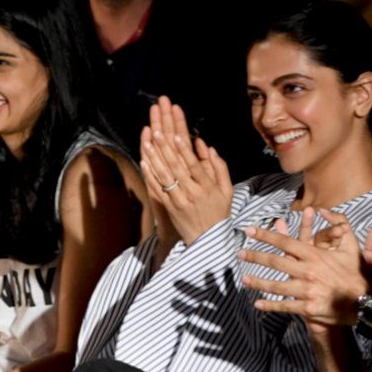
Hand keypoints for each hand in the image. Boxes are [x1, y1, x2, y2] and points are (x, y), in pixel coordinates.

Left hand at [140, 96, 232, 244]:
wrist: (207, 239)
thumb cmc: (218, 213)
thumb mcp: (227, 191)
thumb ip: (220, 168)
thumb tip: (209, 147)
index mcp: (207, 188)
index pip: (194, 165)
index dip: (184, 150)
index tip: (177, 135)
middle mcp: (192, 193)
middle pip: (176, 168)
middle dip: (166, 148)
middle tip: (157, 132)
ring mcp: (179, 201)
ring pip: (165, 176)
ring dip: (155, 158)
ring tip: (148, 142)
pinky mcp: (170, 207)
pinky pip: (158, 189)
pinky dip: (150, 175)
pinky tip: (144, 162)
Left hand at [239, 207, 371, 329]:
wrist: (365, 303)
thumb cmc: (357, 274)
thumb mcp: (352, 246)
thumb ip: (340, 224)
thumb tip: (325, 210)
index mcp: (315, 256)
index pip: (286, 243)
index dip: (266, 236)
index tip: (250, 231)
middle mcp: (308, 272)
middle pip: (275, 262)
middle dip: (255, 257)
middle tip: (239, 253)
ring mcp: (306, 291)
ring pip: (276, 286)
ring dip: (258, 282)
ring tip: (244, 279)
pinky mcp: (307, 308)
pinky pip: (284, 306)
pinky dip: (270, 305)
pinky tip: (257, 304)